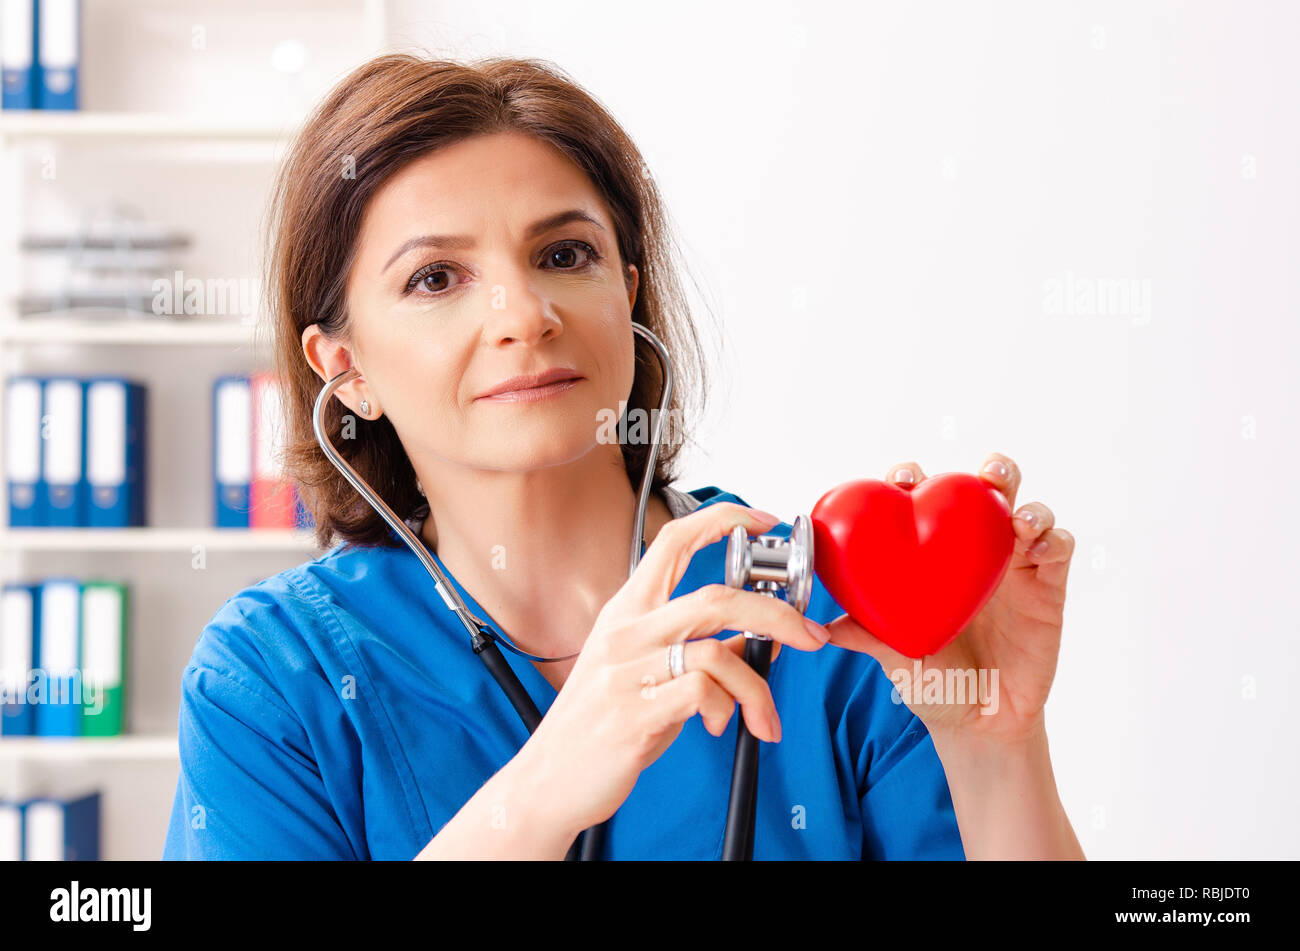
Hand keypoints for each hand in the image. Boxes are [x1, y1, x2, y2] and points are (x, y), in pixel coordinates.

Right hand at [527, 502, 831, 837]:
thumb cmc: (600, 726)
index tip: (763, 521)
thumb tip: (758, 638)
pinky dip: (726, 710)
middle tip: (809, 636)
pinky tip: (719, 726)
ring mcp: (626, 670)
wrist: (548, 780)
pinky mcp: (632, 712)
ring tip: (761, 717)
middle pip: (716, 598)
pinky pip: (702, 694)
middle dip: (777, 614)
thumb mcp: (647, 675)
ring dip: (756, 689)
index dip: (722, 518)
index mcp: (626, 611)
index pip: (673, 540)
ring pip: (718, 653)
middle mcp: (625, 632)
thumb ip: (698, 651)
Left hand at [824, 453, 1074, 747]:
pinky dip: (1052, 538)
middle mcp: (973, 550)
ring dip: (1025, 501)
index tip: (902, 480)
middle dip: (988, 471)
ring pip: (1027, 511)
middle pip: (983, 492)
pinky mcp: (1047, 587)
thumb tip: (822, 626)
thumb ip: (864, 635)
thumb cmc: (931, 679)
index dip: (913, 479)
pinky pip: (1058, 550)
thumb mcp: (893, 656)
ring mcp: (1013, 566)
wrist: (978, 723)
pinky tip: (1037, 546)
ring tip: (1016, 515)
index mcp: (931, 553)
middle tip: (981, 476)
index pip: (922, 500)